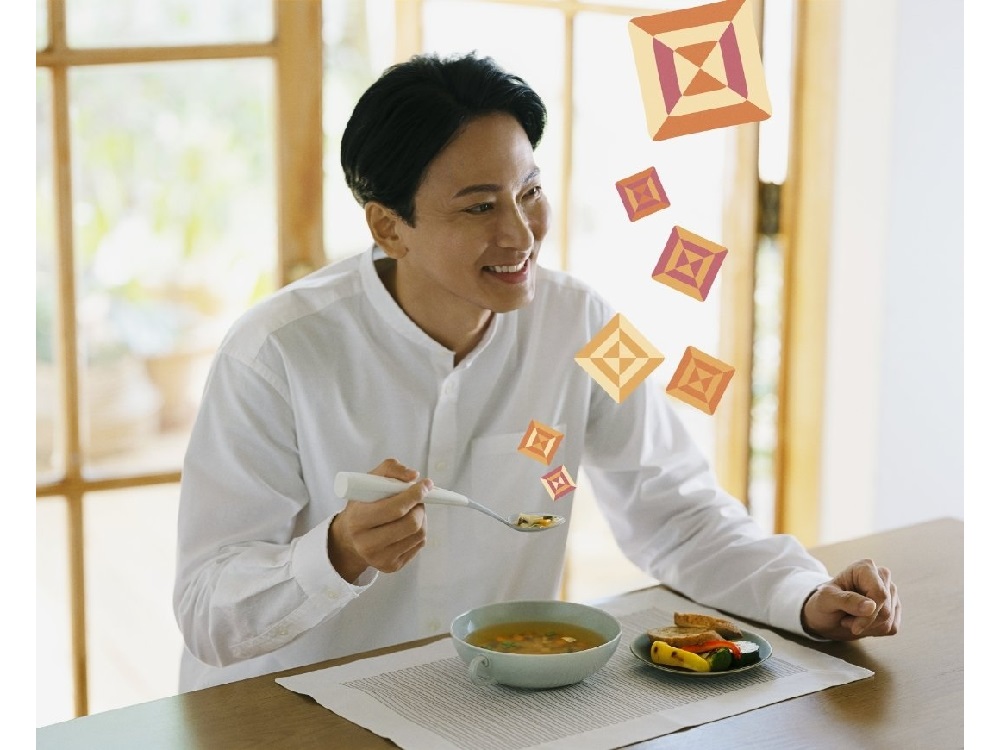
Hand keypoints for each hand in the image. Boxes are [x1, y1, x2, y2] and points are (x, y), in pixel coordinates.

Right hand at [328, 458, 428, 581]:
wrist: (349, 539)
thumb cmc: (362, 505)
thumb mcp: (368, 482)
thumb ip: (390, 469)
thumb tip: (414, 475)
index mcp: (358, 520)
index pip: (395, 508)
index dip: (414, 495)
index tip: (426, 484)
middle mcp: (367, 543)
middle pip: (411, 524)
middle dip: (420, 507)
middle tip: (419, 498)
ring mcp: (380, 558)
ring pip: (419, 534)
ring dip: (422, 517)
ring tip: (413, 510)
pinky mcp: (391, 566)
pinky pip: (418, 544)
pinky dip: (419, 530)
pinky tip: (409, 525)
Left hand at [800, 558, 900, 640]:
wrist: (826, 615)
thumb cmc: (824, 602)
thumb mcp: (826, 599)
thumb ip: (847, 600)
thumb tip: (872, 606)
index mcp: (865, 568)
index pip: (879, 594)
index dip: (868, 615)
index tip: (854, 627)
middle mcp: (881, 576)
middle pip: (886, 610)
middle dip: (865, 622)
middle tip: (846, 620)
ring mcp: (890, 592)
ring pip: (889, 620)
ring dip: (868, 627)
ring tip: (852, 619)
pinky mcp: (894, 608)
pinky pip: (892, 627)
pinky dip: (875, 631)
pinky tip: (862, 622)